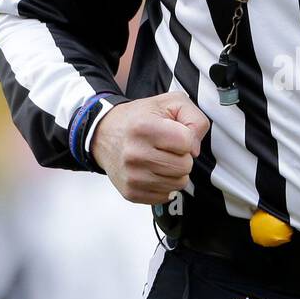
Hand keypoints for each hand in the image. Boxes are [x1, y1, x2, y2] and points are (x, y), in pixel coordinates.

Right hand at [91, 91, 210, 203]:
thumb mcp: (169, 103)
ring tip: (160, 159)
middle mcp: (135, 154)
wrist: (104, 134)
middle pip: (185, 166)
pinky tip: (153, 171)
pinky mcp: (131, 193)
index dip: (187, 138)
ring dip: (175, 172)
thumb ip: (194, 118)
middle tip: (167, 148)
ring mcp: (132, 176)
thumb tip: (195, 149)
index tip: (175, 134)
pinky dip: (165, 184)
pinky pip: (166, 195)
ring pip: (178, 183)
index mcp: (144, 128)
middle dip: (182, 156)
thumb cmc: (138, 119)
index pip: (187, 142)